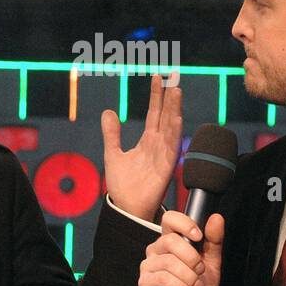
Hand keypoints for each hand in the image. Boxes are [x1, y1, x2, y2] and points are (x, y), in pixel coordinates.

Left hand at [102, 73, 182, 220]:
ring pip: (171, 127)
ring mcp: (164, 155)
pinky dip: (174, 131)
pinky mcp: (166, 167)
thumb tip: (108, 111)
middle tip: (173, 77)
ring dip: (174, 109)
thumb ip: (112, 134)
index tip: (158, 78)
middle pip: (165, 116)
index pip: (154, 113)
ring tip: (176, 90)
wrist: (126, 208)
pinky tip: (176, 117)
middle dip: (169, 97)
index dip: (156, 96)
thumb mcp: (113, 154)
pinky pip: (172, 147)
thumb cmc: (123, 186)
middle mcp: (159, 145)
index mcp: (148, 142)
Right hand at [139, 209, 223, 285]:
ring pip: (169, 262)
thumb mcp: (212, 264)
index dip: (184, 224)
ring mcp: (148, 266)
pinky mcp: (145, 283)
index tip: (199, 237)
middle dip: (191, 257)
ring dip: (189, 277)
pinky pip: (163, 279)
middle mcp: (156, 250)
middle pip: (170, 241)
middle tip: (200, 271)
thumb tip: (216, 218)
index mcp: (171, 241)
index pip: (169, 219)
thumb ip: (214, 241)